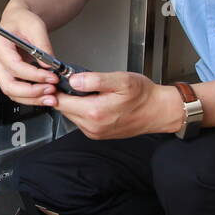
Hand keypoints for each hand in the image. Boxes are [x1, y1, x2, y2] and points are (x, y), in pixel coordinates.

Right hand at [0, 2, 60, 106]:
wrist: (18, 19)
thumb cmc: (22, 20)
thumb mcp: (35, 26)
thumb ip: (42, 44)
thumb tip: (49, 64)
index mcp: (0, 47)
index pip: (15, 67)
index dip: (33, 75)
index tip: (50, 77)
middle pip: (9, 86)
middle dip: (31, 92)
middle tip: (50, 91)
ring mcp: (2, 70)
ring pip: (12, 92)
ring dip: (32, 98)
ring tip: (50, 97)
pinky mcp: (9, 75)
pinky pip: (17, 91)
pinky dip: (31, 96)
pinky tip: (44, 95)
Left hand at [53, 71, 185, 138]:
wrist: (158, 111)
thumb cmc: (143, 95)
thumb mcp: (121, 80)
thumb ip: (95, 80)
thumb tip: (73, 80)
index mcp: (95, 112)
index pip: (60, 102)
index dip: (56, 89)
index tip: (58, 79)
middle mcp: (92, 126)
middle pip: (64, 109)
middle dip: (65, 95)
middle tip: (73, 81)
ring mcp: (94, 132)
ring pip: (72, 115)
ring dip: (73, 103)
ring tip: (85, 90)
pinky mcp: (98, 134)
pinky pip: (81, 121)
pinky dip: (82, 110)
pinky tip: (93, 100)